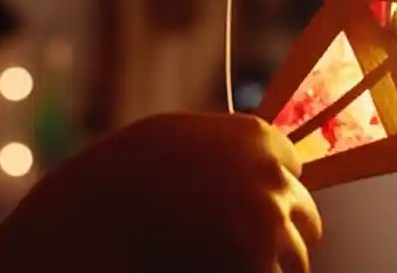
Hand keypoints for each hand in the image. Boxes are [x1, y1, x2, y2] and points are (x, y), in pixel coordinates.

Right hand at [0, 114, 321, 272]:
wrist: (88, 221)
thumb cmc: (122, 177)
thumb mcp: (178, 138)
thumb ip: (225, 147)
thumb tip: (265, 163)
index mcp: (257, 137)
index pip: (294, 166)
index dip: (268, 188)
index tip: (244, 203)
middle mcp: (272, 177)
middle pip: (307, 216)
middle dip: (281, 231)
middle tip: (245, 245)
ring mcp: (268, 224)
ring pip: (297, 257)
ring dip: (270, 264)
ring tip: (225, 260)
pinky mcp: (255, 265)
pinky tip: (215, 268)